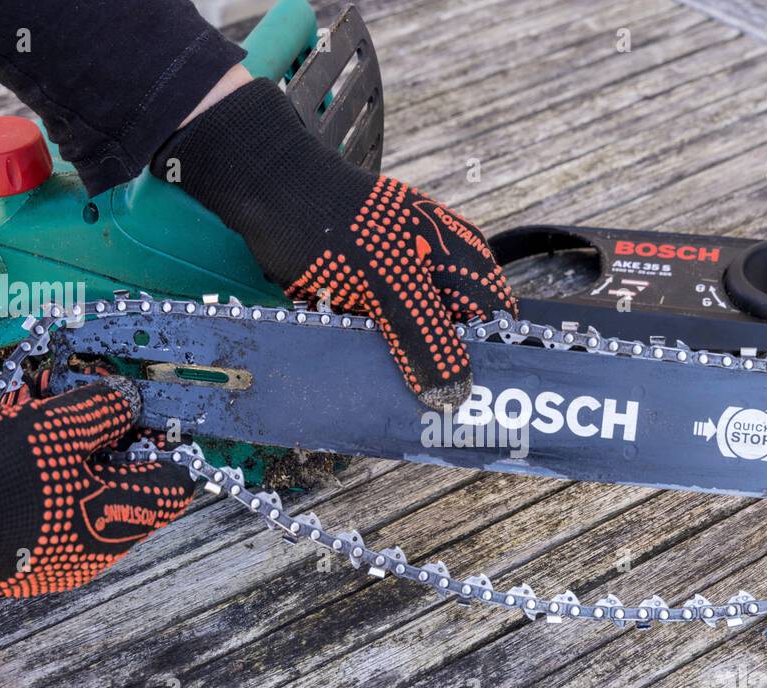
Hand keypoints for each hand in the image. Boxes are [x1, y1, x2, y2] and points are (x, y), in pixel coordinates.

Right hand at [0, 380, 193, 625]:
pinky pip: (57, 520)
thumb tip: (128, 400)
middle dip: (119, 450)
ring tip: (50, 431)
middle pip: (133, 495)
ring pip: (92, 506)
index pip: (175, 485)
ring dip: (82, 467)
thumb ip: (101, 410)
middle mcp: (98, 552)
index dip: (170, 446)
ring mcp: (61, 563)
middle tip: (96, 415)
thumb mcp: (52, 424)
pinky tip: (25, 462)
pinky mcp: (26, 565)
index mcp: (118, 519)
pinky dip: (53, 489)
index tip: (154, 418)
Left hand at [153, 79, 517, 409]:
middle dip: (443, 375)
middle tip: (429, 416)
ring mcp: (400, 279)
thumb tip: (456, 396)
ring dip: (405, 370)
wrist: (269, 192)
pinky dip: (375, 353)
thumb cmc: (336, 229)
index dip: (491, 364)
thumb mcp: (391, 290)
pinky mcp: (366, 289)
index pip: (497, 324)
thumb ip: (428, 340)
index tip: (477, 409)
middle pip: (458, 336)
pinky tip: (362, 375)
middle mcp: (438, 270)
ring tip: (394, 404)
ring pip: (416, 339)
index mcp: (462, 261)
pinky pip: (382, 333)